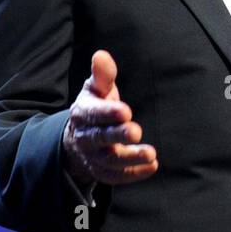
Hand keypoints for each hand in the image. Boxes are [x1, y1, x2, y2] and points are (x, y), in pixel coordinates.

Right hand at [62, 50, 158, 185]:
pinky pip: (116, 176)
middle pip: (100, 138)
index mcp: (83, 114)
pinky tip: (152, 166)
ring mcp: (93, 157)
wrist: (77, 140)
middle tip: (136, 130)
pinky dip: (133, 173)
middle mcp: (86, 137)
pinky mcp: (102, 172)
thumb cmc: (94, 108)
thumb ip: (102, 75)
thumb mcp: (96, 90)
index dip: (107, 113)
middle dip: (118, 135)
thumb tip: (101, 55)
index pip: (93, 114)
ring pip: (110, 161)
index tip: (125, 111)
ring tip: (151, 153)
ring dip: (130, 158)